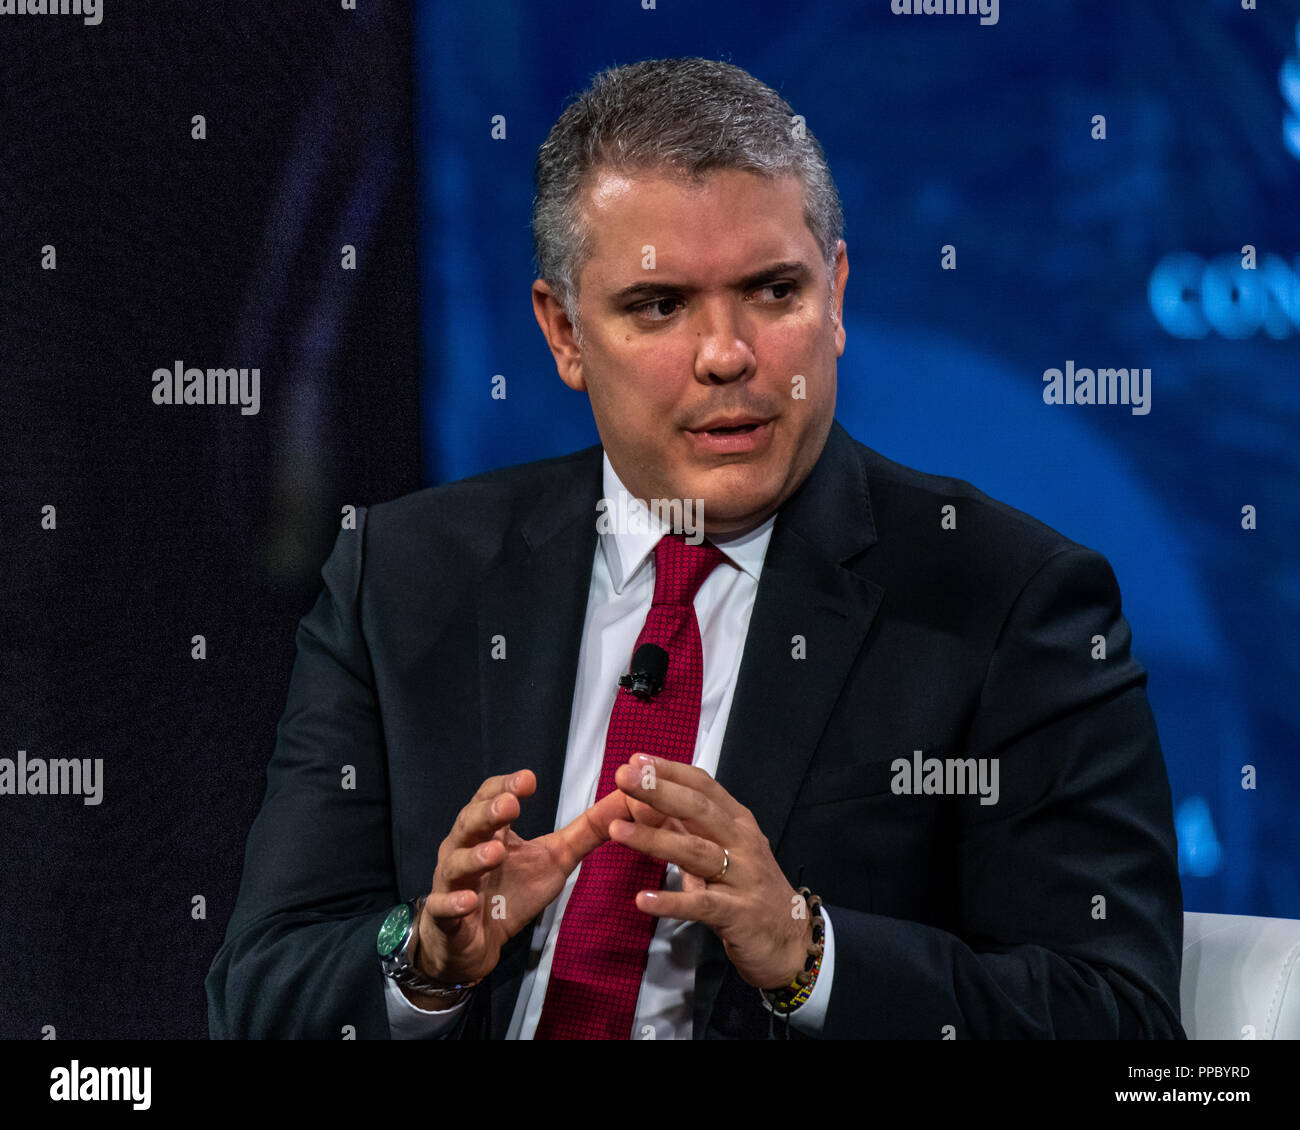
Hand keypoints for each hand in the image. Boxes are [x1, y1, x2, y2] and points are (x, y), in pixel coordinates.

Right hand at [413, 769, 638, 987]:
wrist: (475, 943)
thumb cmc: (512, 892)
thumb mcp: (555, 858)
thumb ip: (588, 831)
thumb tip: (627, 800)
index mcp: (489, 830)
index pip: (491, 797)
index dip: (506, 786)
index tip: (529, 780)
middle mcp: (464, 849)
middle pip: (469, 823)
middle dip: (488, 813)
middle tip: (511, 805)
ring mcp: (452, 882)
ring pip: (456, 863)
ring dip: (474, 856)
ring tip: (496, 852)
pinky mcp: (446, 917)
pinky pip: (445, 907)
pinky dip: (455, 903)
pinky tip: (470, 900)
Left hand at [610, 753, 813, 989]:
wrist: (792, 940)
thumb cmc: (750, 888)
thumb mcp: (726, 850)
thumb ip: (690, 828)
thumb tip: (645, 803)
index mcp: (738, 822)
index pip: (704, 787)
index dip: (670, 771)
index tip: (636, 761)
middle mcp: (742, 843)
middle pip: (698, 810)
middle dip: (659, 791)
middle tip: (624, 777)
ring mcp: (743, 877)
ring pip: (695, 852)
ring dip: (654, 839)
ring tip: (617, 830)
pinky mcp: (738, 914)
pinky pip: (701, 904)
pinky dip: (671, 901)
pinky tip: (643, 899)